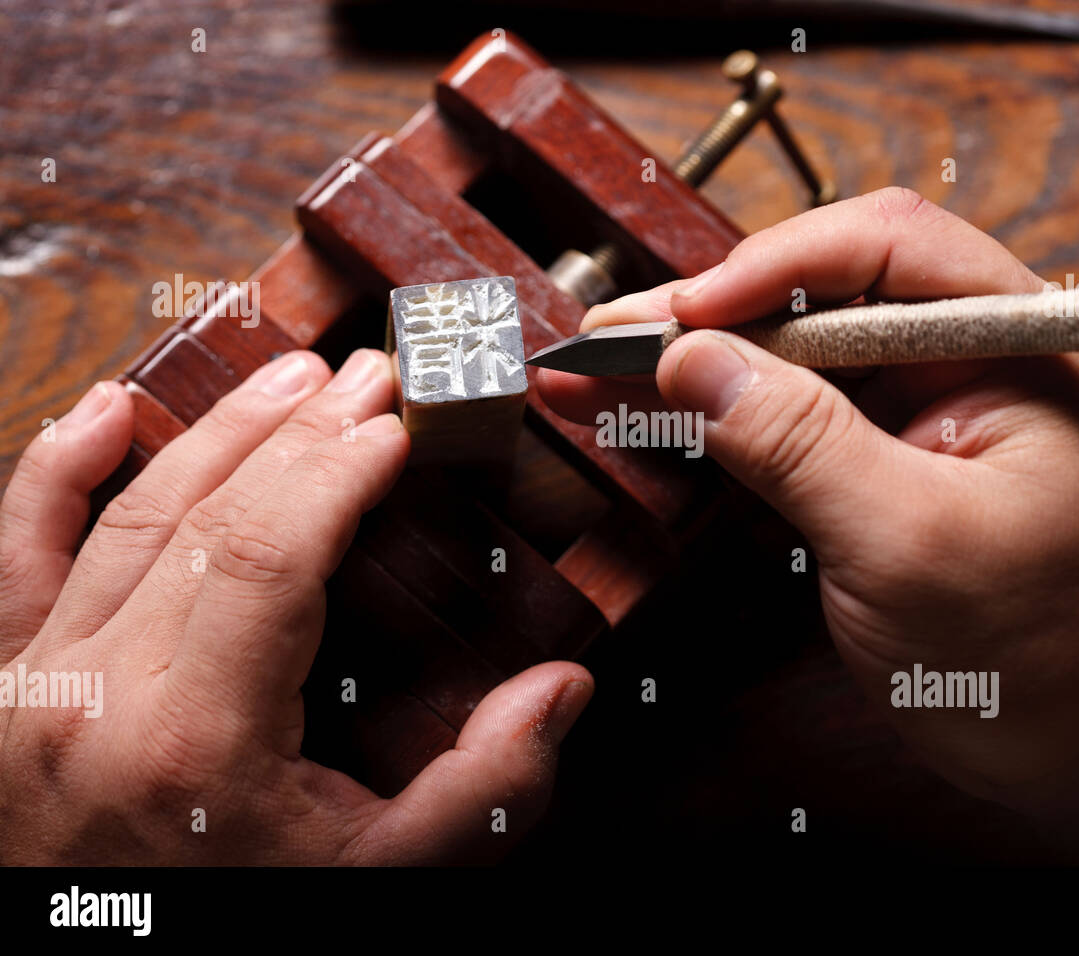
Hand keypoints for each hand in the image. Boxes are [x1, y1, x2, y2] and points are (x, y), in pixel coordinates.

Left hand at [0, 349, 591, 863]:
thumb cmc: (243, 922)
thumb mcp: (382, 882)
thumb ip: (483, 794)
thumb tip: (563, 689)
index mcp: (195, 742)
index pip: (271, 555)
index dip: (337, 470)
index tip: (393, 421)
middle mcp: (97, 698)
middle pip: (211, 518)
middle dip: (300, 431)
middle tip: (368, 374)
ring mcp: (33, 685)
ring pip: (128, 516)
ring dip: (215, 431)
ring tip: (289, 375)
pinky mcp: (2, 685)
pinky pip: (15, 554)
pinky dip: (54, 470)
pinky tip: (107, 411)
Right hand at [538, 188, 1078, 860]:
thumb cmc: (1044, 658)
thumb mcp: (910, 546)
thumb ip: (800, 445)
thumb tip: (691, 362)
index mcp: (1023, 343)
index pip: (886, 250)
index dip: (770, 268)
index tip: (681, 316)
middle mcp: (976, 356)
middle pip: (825, 293)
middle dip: (712, 317)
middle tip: (610, 341)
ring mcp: (930, 409)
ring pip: (796, 354)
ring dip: (699, 363)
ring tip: (598, 371)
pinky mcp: (891, 459)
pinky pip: (794, 417)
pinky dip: (720, 417)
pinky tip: (648, 414)